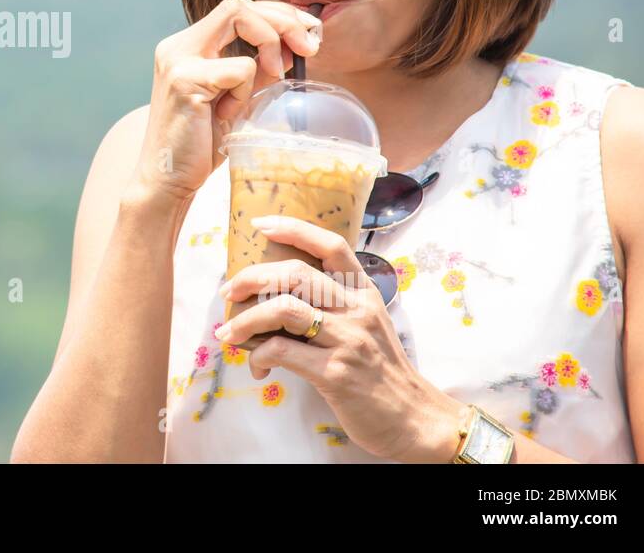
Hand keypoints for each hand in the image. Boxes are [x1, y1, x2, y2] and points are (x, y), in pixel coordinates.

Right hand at [128, 0, 320, 210]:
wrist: (168, 180)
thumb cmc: (200, 144)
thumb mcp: (237, 98)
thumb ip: (258, 69)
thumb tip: (295, 45)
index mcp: (187, 46)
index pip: (236, 9)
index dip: (277, 14)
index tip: (308, 33)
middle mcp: (177, 46)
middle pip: (238, 4)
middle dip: (283, 20)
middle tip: (309, 47)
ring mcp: (177, 60)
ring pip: (239, 20)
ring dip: (268, 49)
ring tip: (269, 82)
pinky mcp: (184, 80)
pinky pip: (239, 68)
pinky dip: (244, 91)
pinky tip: (227, 115)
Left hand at [214, 214, 465, 462]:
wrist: (415, 419)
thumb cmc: (381, 372)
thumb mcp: (367, 326)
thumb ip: (334, 305)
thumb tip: (276, 296)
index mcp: (364, 293)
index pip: (332, 246)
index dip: (294, 228)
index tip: (260, 224)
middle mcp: (358, 310)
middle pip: (295, 273)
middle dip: (251, 277)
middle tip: (228, 292)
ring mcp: (348, 340)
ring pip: (283, 309)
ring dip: (245, 320)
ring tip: (228, 334)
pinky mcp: (335, 373)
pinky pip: (282, 351)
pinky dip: (258, 356)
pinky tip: (257, 368)